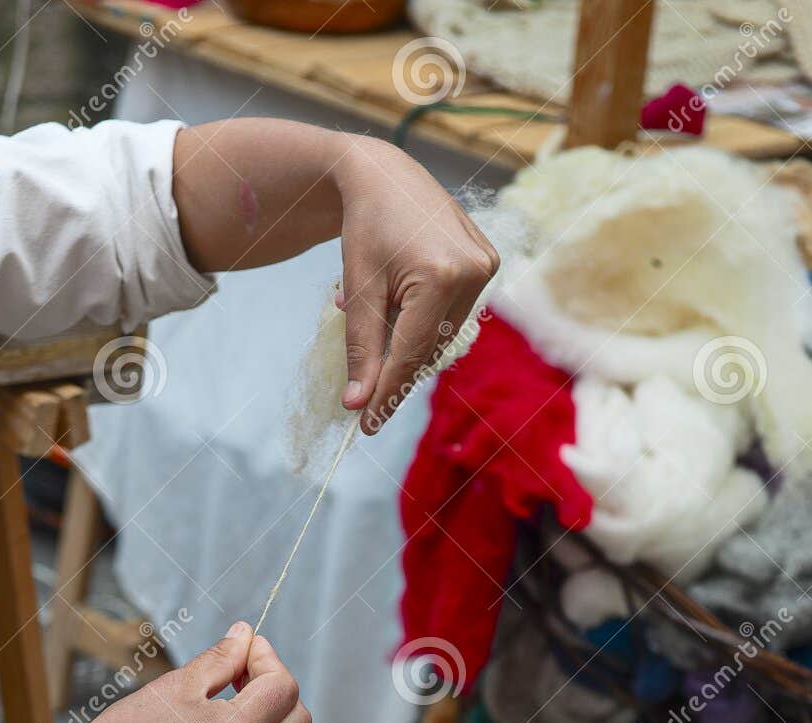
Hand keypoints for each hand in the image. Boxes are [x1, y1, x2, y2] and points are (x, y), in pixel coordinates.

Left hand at [334, 138, 497, 433]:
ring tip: (380, 315)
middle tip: (363, 388)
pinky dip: (425, 322)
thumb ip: (361, 349)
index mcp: (440, 276)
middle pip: (428, 349)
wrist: (384, 174)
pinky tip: (403, 301)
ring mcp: (486, 266)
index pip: (410, 354)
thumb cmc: (365, 228)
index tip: (365, 425)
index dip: (385, 393)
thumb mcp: (359, 291)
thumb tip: (357, 404)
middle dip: (394, 367)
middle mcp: (473, 272)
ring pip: (442, 335)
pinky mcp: (488, 262)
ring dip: (410, 341)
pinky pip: (453, 314)